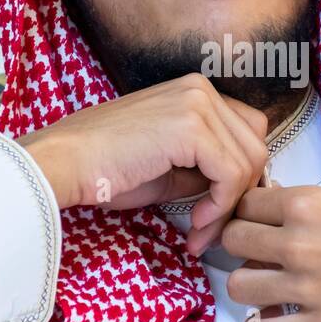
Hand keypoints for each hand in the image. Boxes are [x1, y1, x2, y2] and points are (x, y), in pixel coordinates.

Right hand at [16, 74, 267, 255]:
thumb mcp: (170, 166)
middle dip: (241, 194)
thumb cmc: (106, 168)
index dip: (242, 176)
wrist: (64, 164)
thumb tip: (239, 191)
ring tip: (201, 232)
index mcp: (196, 92)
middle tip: (213, 228)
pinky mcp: (192, 128)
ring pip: (249, 162)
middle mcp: (202, 89)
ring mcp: (198, 104)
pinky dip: (220, 206)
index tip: (219, 211)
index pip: (248, 133)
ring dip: (229, 206)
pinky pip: (231, 174)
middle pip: (256, 145)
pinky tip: (196, 223)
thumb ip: (207, 169)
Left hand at [220, 185, 320, 321]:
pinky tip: (272, 319)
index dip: (251, 211)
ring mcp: (308, 287)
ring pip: (238, 286)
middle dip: (243, 244)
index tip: (260, 220)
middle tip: (261, 251)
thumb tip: (288, 208)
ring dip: (249, 284)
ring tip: (268, 284)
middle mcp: (300, 244)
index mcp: (309, 204)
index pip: (246, 204)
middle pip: (233, 241)